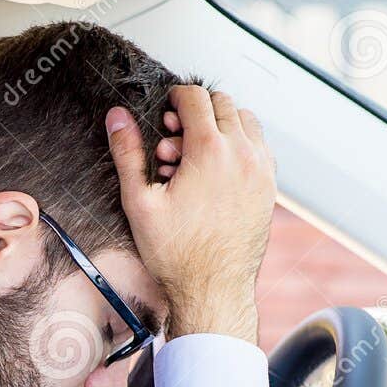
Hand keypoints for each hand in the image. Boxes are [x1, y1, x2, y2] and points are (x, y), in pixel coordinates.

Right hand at [105, 85, 274, 344]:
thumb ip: (127, 153)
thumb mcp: (140, 202)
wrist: (212, 290)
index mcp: (210, 150)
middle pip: (223, 103)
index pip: (195, 97)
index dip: (175, 98)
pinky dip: (239, 146)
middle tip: (175, 143)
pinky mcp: (268, 186)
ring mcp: (261, 169)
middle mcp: (242, 153)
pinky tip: (216, 172)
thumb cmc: (178, 254)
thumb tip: (117, 118)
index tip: (167, 112)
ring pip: (245, 120)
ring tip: (195, 157)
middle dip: (196, 114)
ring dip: (220, 126)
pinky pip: (259, 146)